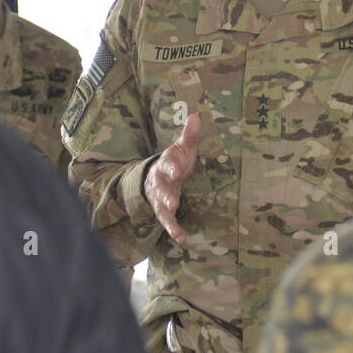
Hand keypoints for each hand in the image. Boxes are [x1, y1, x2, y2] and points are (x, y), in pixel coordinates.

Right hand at [143, 113, 200, 244]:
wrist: (155, 174)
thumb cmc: (175, 160)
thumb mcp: (183, 147)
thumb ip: (190, 134)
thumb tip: (196, 115)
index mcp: (166, 163)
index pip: (168, 163)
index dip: (171, 166)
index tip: (177, 171)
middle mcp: (160, 180)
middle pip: (161, 188)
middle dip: (166, 195)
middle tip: (173, 202)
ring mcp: (159, 196)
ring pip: (161, 206)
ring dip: (168, 217)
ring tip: (175, 229)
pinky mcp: (162, 209)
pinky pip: (166, 220)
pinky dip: (173, 229)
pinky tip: (181, 238)